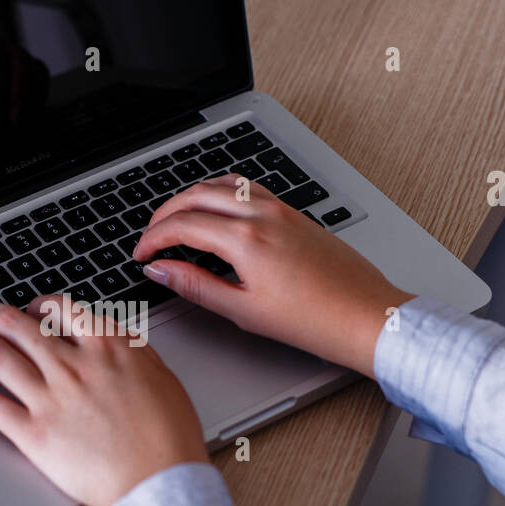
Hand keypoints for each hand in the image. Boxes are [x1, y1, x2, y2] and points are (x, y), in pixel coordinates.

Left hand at [0, 298, 207, 505]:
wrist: (160, 482)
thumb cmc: (170, 438)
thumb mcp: (163, 379)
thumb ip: (134, 354)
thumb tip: (117, 340)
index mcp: (109, 348)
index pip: (65, 310)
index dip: (44, 303)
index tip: (36, 305)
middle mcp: (74, 366)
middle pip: (25, 327)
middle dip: (2, 316)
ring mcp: (50, 397)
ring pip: (0, 356)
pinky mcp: (32, 432)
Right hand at [134, 177, 412, 377]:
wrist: (363, 315)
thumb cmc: (313, 320)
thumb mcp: (243, 310)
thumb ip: (196, 285)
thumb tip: (161, 271)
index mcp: (246, 240)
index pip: (183, 224)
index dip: (153, 238)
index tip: (141, 254)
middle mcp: (263, 215)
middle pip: (197, 194)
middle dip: (165, 212)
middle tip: (150, 236)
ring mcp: (281, 209)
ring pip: (223, 185)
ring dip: (192, 197)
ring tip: (176, 220)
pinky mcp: (294, 213)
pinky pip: (248, 189)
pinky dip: (221, 195)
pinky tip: (216, 214)